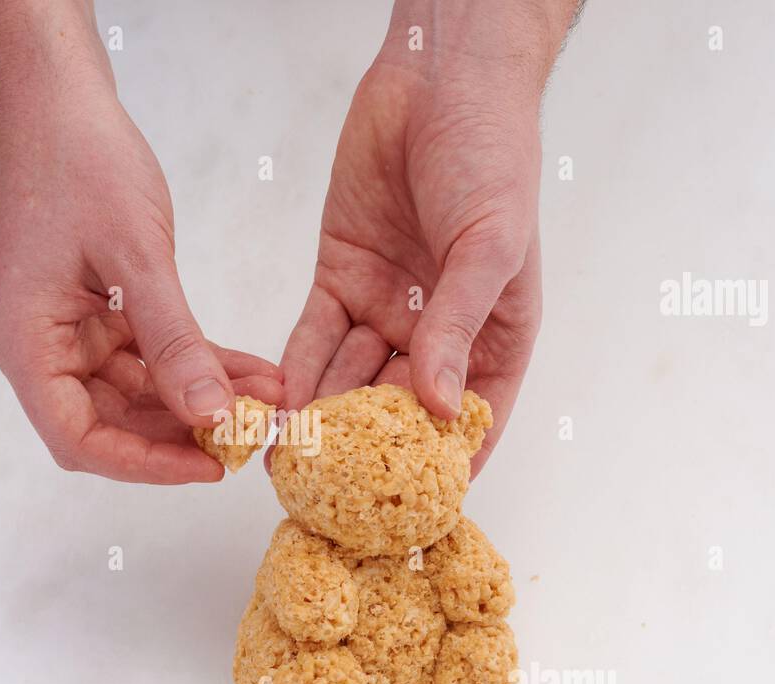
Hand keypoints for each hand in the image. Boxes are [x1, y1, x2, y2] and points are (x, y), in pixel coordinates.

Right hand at [0, 1, 282, 482]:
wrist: (63, 105)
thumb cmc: (81, 164)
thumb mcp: (136, 257)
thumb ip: (174, 342)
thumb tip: (212, 415)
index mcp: (27, 342)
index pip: (78, 439)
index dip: (144, 464)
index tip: (208, 466)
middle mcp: (42, 347)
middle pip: (111, 424)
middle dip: (184, 433)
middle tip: (251, 435)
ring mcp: (71, 333)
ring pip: (140, 394)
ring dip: (201, 399)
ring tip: (267, 401)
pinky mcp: (100, 315)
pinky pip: (152, 357)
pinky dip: (198, 365)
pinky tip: (253, 372)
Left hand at [280, 0, 575, 475]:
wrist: (438, 79)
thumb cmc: (491, 156)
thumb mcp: (487, 245)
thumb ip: (457, 324)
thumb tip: (439, 403)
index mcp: (494, 333)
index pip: (473, 415)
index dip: (447, 463)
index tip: (417, 513)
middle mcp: (438, 330)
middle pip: (400, 406)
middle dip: (369, 453)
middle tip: (335, 497)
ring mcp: (386, 307)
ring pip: (351, 378)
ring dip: (325, 420)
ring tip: (296, 463)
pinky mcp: (340, 279)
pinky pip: (314, 337)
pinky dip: (297, 372)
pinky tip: (280, 409)